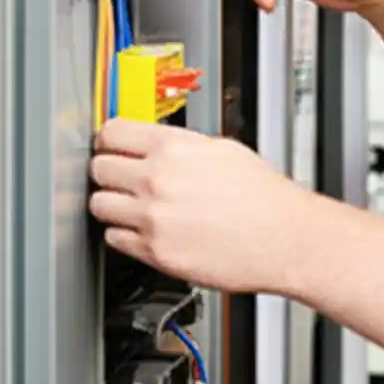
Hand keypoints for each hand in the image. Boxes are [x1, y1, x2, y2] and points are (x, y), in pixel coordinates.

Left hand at [88, 119, 318, 293]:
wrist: (284, 238)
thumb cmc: (265, 197)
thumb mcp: (224, 150)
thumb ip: (182, 146)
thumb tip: (155, 145)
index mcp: (175, 148)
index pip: (111, 133)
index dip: (109, 140)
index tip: (111, 146)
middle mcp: (158, 180)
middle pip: (98, 168)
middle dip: (108, 172)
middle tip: (121, 177)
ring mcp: (153, 217)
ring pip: (99, 205)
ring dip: (113, 205)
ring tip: (133, 206)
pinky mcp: (154, 251)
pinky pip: (114, 239)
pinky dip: (125, 235)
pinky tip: (146, 229)